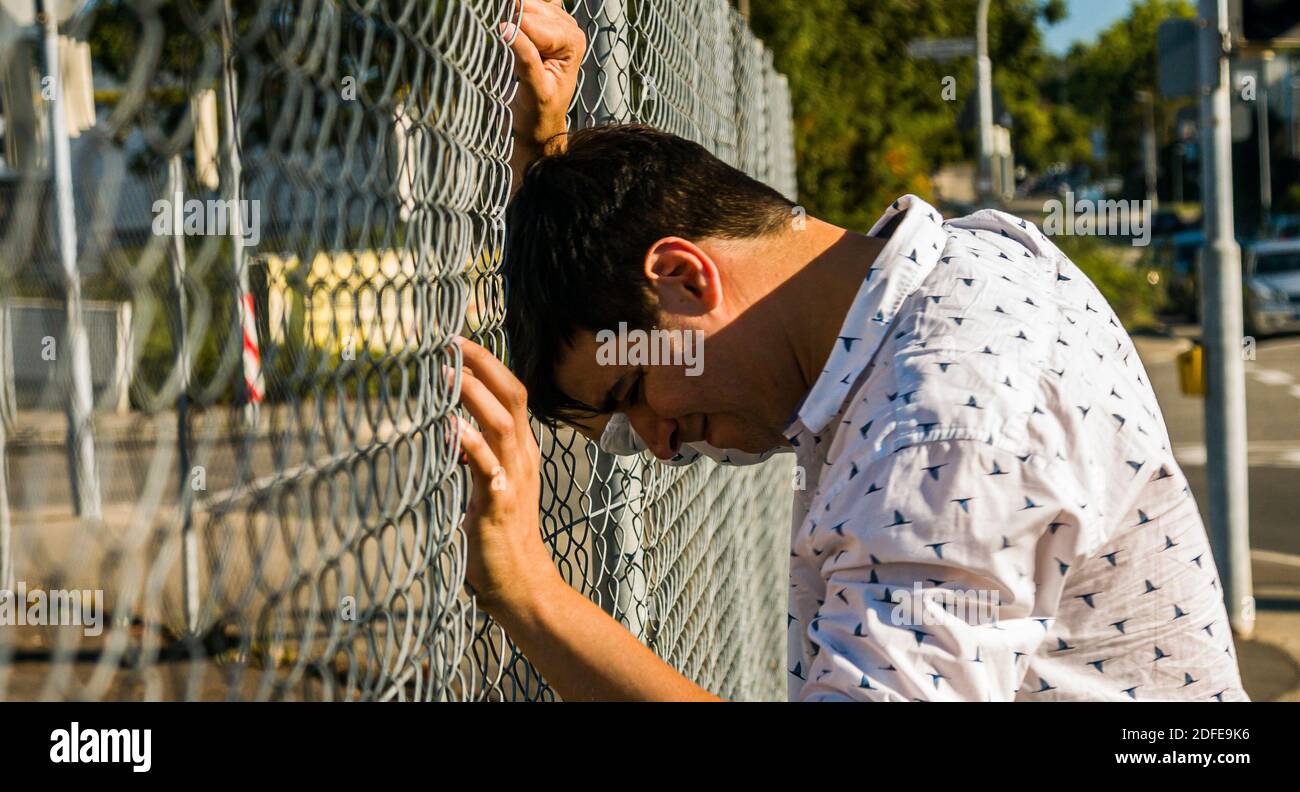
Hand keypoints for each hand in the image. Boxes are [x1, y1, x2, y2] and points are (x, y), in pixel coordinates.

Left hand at [452, 336, 560, 614]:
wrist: (521, 583)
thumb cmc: (500, 535)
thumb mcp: (491, 484)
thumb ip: (477, 456)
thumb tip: (451, 428)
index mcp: (522, 449)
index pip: (513, 393)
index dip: (488, 364)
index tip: (458, 342)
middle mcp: (522, 457)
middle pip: (513, 396)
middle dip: (483, 365)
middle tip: (450, 342)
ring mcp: (514, 479)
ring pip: (502, 424)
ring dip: (474, 395)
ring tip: (448, 373)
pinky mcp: (499, 505)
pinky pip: (488, 469)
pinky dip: (471, 445)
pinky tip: (450, 429)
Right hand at [504, 0, 584, 155]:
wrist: (538, 125)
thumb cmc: (539, 114)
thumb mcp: (533, 91)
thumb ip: (525, 59)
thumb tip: (505, 28)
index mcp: (572, 42)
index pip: (532, 22)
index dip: (512, 31)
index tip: (500, 42)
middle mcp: (568, 28)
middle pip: (528, 7)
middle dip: (511, 21)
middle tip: (502, 46)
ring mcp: (555, 24)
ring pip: (524, 5)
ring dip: (510, 17)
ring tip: (503, 42)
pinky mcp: (542, 25)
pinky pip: (526, 7)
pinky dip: (515, 14)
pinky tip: (509, 30)